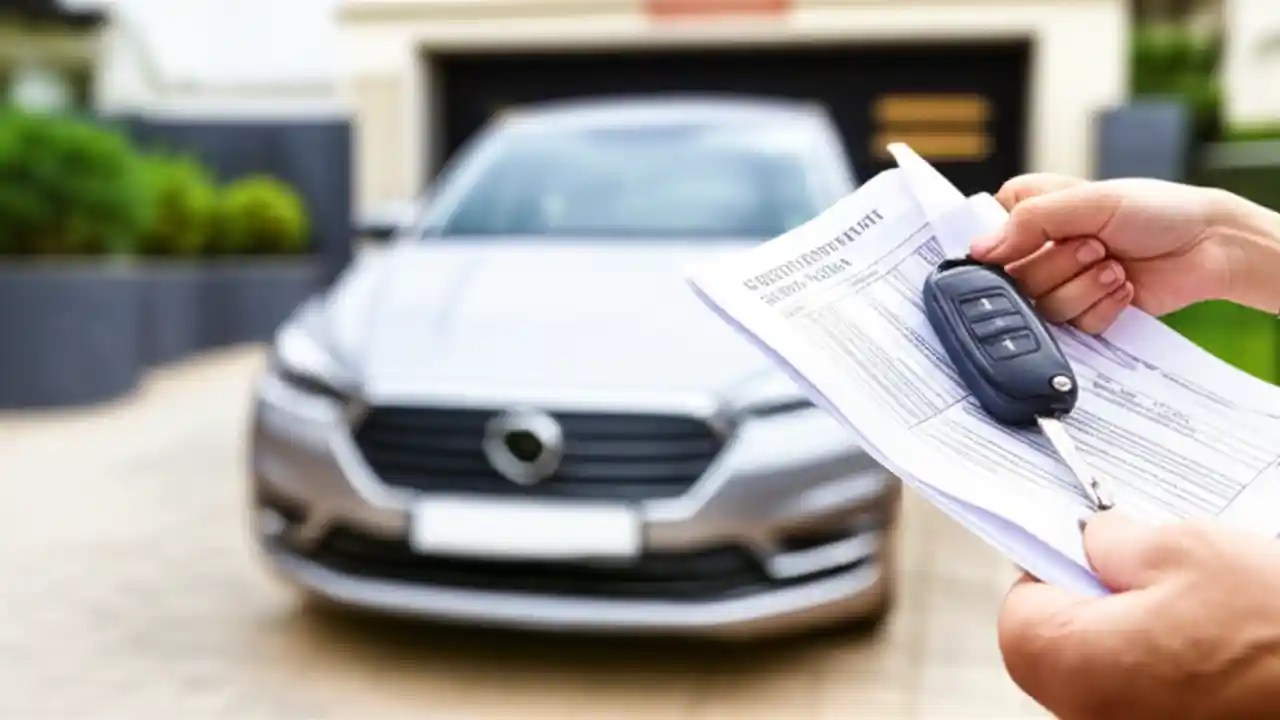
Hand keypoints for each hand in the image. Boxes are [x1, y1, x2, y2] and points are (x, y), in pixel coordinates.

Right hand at [970, 174, 1261, 333]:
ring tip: (1116, 267)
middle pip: (1013, 280)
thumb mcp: (1090, 201)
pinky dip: (1102, 307)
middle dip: (1060, 266)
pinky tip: (1125, 287)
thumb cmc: (1156, 209)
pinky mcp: (1083, 313)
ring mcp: (1060, 283)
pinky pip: (1072, 327)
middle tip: (1095, 247)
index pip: (986, 236)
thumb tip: (979, 251)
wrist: (1209, 246)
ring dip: (1086, 287)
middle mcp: (1040, 249)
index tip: (1031, 245)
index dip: (1003, 248)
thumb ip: (1030, 222)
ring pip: (1043, 307)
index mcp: (1031, 211)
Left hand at [998, 511, 1279, 718]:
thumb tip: (1092, 539)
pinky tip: (1228, 646)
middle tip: (1155, 569)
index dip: (1052, 568)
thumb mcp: (1188, 551)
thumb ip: (1116, 541)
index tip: (1089, 546)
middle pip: (1065, 651)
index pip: (1021, 612)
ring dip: (1146, 638)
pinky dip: (1180, 672)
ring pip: (1116, 678)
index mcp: (1078, 670)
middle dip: (1102, 602)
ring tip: (1207, 608)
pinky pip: (1157, 702)